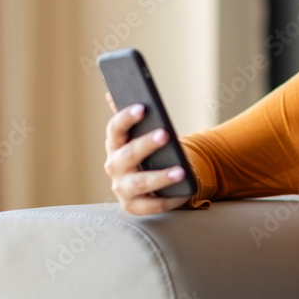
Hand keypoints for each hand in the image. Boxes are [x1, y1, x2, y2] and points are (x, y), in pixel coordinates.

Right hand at [103, 92, 190, 214]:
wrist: (153, 180)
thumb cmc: (150, 150)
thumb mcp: (143, 132)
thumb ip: (133, 115)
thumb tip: (114, 92)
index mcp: (115, 143)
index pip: (115, 129)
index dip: (126, 118)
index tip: (143, 107)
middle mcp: (114, 166)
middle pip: (128, 155)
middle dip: (146, 144)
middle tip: (165, 133)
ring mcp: (122, 188)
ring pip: (140, 183)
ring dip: (160, 177)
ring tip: (181, 171)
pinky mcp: (133, 206)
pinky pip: (152, 205)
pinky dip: (168, 199)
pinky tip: (184, 192)